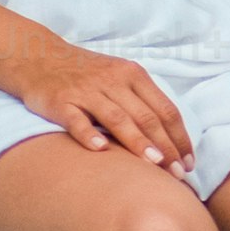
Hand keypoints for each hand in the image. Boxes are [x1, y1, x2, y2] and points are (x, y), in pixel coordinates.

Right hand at [5, 31, 192, 169]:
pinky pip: (77, 120)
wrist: (39, 57)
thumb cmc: (88, 74)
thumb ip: (142, 103)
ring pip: (117, 118)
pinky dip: (89, 135)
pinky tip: (101, 150)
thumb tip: (171, 141)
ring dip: (138, 142)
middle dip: (166, 147)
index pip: (165, 110)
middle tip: (178, 173)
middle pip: (146, 117)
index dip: (180, 137)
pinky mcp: (60, 101)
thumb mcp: (120, 79)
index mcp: (134, 76)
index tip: (189, 163)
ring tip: (154, 164)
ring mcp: (86, 91)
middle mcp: (113, 81)